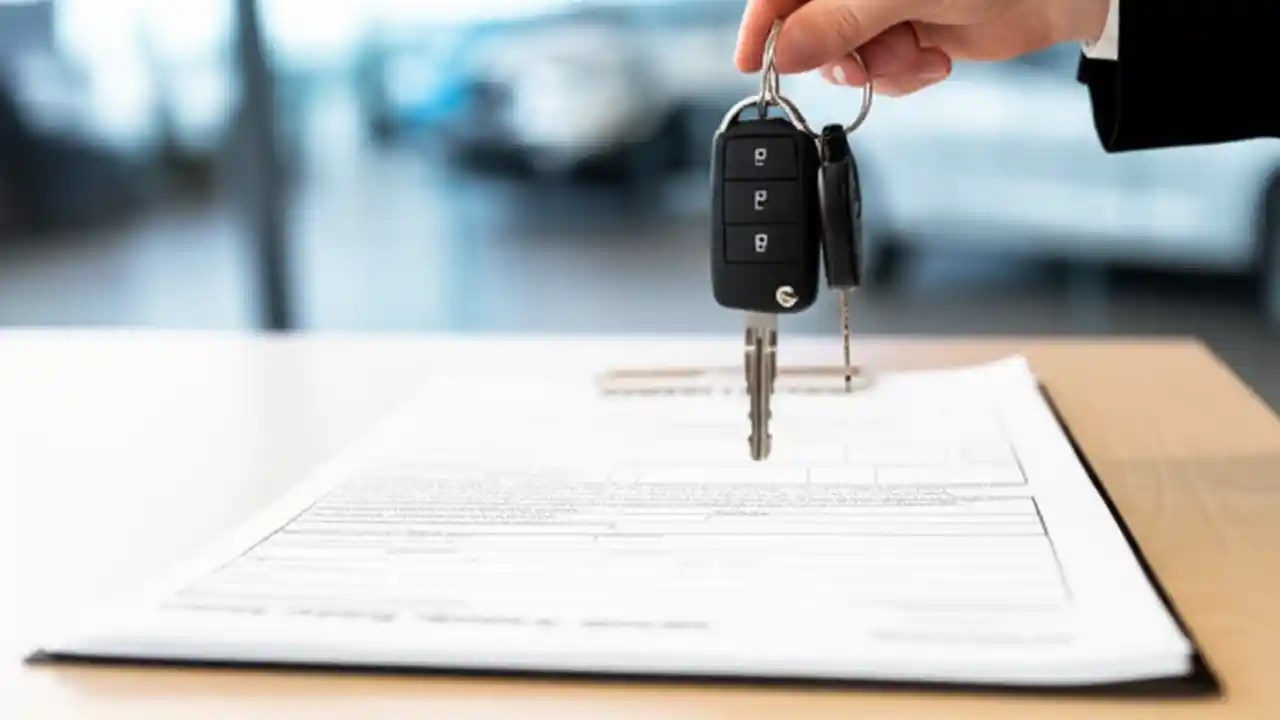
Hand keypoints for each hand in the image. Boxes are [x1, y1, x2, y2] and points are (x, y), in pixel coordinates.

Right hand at [735, 0, 1110, 96]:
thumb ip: (839, 20)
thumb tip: (787, 50)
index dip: (763, 25)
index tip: (753, 64)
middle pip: (810, 26)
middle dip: (837, 52)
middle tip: (864, 61)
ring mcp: (885, 5)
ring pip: (845, 55)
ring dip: (877, 68)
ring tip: (916, 54)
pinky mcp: (911, 32)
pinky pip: (879, 70)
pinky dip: (901, 76)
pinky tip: (933, 59)